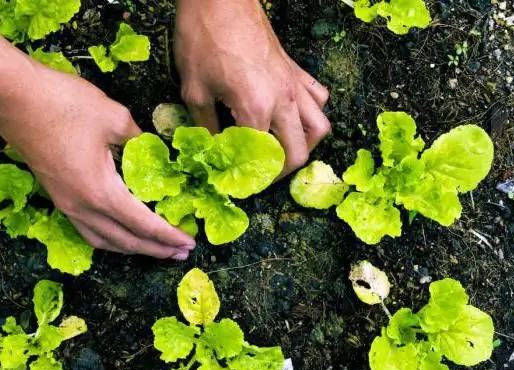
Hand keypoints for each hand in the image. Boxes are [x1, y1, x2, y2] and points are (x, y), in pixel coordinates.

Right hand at [0, 60, 195, 258]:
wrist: (11, 96)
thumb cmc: (63, 104)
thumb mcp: (114, 117)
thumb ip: (139, 139)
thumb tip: (154, 149)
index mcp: (101, 192)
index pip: (143, 224)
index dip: (169, 235)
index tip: (190, 242)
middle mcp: (82, 207)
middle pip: (125, 241)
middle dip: (155, 249)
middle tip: (180, 252)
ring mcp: (65, 203)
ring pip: (102, 240)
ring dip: (130, 248)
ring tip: (153, 249)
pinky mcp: (55, 194)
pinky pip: (87, 229)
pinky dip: (108, 238)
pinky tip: (117, 231)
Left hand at [175, 0, 330, 176]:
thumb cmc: (202, 39)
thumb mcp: (193, 90)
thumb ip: (206, 128)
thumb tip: (212, 152)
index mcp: (256, 108)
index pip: (261, 158)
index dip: (249, 178)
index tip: (238, 185)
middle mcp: (283, 100)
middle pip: (299, 152)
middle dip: (281, 172)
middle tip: (261, 176)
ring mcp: (294, 84)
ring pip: (319, 128)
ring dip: (304, 147)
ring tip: (283, 152)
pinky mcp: (296, 70)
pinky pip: (318, 99)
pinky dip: (312, 115)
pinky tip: (293, 118)